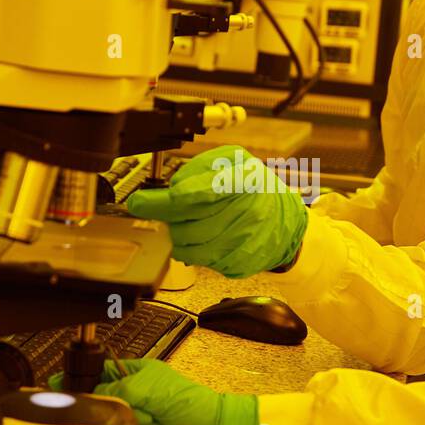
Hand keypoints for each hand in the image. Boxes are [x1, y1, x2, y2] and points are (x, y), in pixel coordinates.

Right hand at [93, 359, 260, 424]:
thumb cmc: (190, 402)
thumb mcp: (153, 388)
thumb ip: (120, 389)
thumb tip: (94, 396)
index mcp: (136, 371)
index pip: (102, 373)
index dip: (92, 384)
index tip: (85, 394)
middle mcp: (135, 392)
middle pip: (108, 404)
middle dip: (130, 412)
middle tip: (150, 412)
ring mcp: (139, 414)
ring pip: (118, 424)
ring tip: (162, 424)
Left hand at [126, 145, 307, 277]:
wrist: (284, 221)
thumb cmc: (254, 188)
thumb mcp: (233, 161)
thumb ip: (200, 169)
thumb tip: (170, 189)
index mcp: (245, 180)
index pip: (202, 192)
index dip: (168, 199)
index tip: (141, 202)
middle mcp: (248, 212)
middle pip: (188, 224)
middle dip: (166, 218)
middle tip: (158, 211)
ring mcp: (244, 241)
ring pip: (190, 246)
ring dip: (176, 237)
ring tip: (181, 224)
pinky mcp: (239, 263)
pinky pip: (202, 261)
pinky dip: (193, 251)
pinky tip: (201, 239)